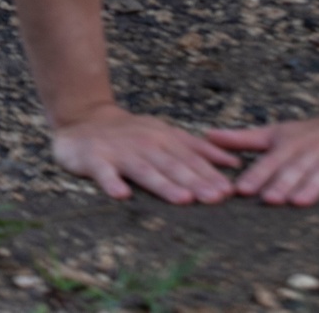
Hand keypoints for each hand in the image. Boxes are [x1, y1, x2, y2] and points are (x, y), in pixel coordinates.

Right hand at [53, 104, 239, 204]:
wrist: (84, 119)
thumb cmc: (132, 133)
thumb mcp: (166, 134)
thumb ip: (197, 149)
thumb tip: (233, 162)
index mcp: (163, 138)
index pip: (190, 157)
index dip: (210, 173)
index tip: (229, 191)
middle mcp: (145, 143)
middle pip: (172, 165)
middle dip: (195, 181)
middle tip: (215, 198)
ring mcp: (120, 152)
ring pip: (145, 170)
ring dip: (164, 184)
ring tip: (182, 199)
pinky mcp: (96, 159)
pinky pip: (104, 173)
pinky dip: (112, 182)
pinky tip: (120, 195)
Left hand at [206, 110, 318, 205]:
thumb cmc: (307, 135)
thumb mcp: (274, 133)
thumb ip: (242, 139)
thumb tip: (206, 136)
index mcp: (288, 146)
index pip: (270, 162)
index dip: (256, 175)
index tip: (241, 190)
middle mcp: (310, 151)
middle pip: (295, 169)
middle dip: (282, 183)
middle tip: (269, 200)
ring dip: (312, 186)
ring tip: (300, 201)